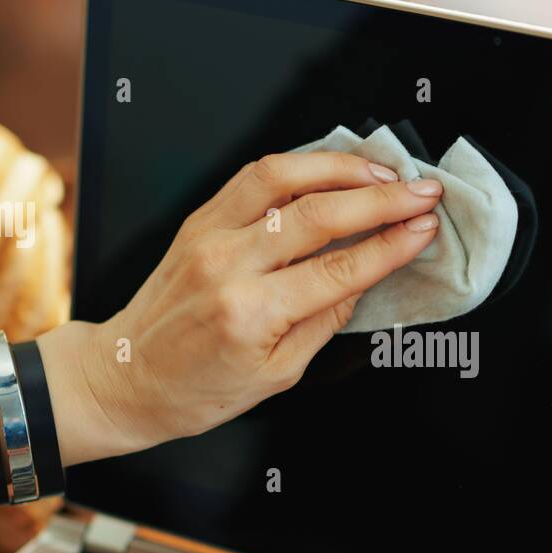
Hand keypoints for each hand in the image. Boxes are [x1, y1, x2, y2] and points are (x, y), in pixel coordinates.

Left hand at [38, 152, 442, 464]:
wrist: (125, 376)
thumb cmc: (196, 388)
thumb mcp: (277, 374)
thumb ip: (324, 322)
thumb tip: (365, 277)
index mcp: (250, 314)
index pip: (340, 268)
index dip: (391, 243)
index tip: (426, 227)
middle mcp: (228, 266)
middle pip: (319, 213)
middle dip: (382, 198)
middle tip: (423, 191)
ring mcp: (208, 235)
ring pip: (283, 177)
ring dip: (341, 166)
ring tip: (384, 171)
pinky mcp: (199, 219)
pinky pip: (254, 176)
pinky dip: (300, 164)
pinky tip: (332, 166)